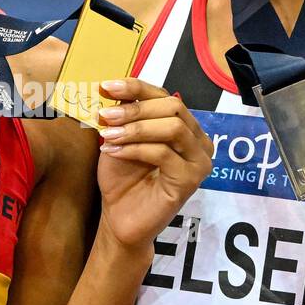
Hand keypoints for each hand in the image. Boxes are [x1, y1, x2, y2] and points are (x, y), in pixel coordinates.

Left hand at [93, 78, 212, 251]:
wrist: (120, 219)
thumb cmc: (122, 179)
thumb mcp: (120, 137)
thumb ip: (125, 113)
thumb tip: (117, 88)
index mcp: (184, 125)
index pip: (164, 95)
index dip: (136, 87)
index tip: (105, 86)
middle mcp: (198, 140)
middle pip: (173, 107)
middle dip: (135, 108)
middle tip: (105, 115)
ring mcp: (199, 161)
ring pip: (172, 128)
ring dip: (135, 128)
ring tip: (107, 135)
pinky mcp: (191, 180)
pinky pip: (165, 154)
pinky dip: (136, 149)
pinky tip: (114, 152)